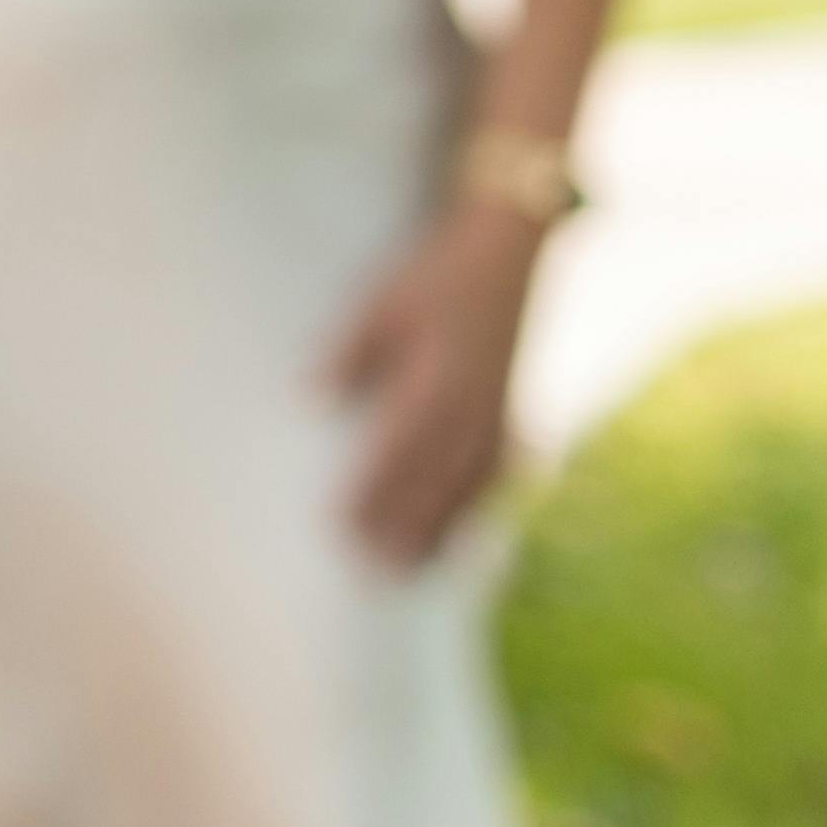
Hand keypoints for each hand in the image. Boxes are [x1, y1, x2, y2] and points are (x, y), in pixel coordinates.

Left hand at [325, 203, 543, 569]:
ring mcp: (501, 416)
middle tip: (368, 574)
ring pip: (467, 490)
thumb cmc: (436, 276)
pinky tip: (461, 539)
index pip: (395, 455)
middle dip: (400, 530)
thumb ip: (349, 351)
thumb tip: (311, 399)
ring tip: (407, 573)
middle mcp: (474, 411)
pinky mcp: (515, 415)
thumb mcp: (383, 303)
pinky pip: (497, 476)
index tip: (336, 530)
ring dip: (439, 533)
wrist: (510, 252)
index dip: (368, 496)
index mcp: (438, 384)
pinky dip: (476, 510)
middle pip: (432, 485)